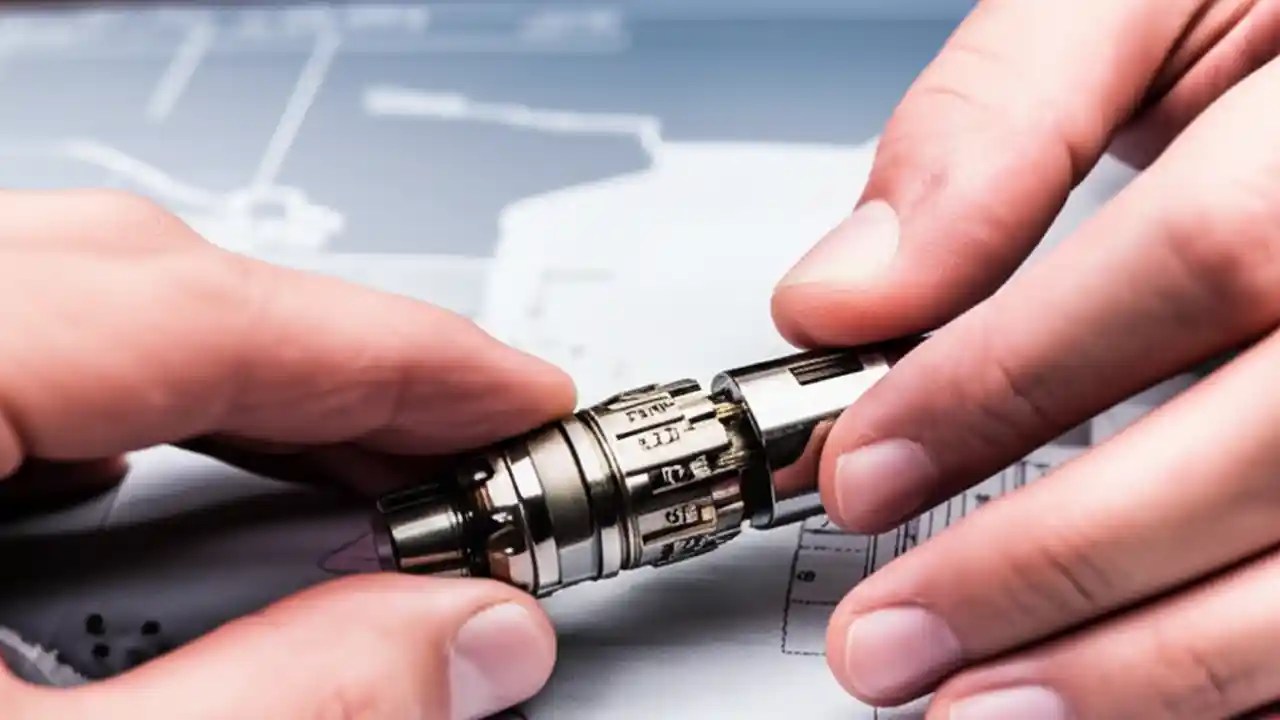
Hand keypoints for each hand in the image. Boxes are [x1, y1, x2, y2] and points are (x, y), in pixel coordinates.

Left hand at [0, 189, 575, 718]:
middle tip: (474, 437)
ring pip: (91, 298)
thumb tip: (465, 643)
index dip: (401, 356)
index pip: (213, 312)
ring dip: (252, 378)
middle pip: (160, 283)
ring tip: (366, 460)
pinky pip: (21, 341)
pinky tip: (172, 463)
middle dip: (346, 367)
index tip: (518, 395)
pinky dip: (136, 395)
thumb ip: (273, 699)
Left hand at [772, 3, 1279, 718]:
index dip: (1008, 382)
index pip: (1201, 260)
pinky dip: (1256, 675)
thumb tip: (849, 289)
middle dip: (1060, 567)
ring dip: (1156, 666)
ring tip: (986, 707)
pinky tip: (1145, 697)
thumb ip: (1001, 115)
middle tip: (893, 639)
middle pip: (1277, 451)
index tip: (860, 467)